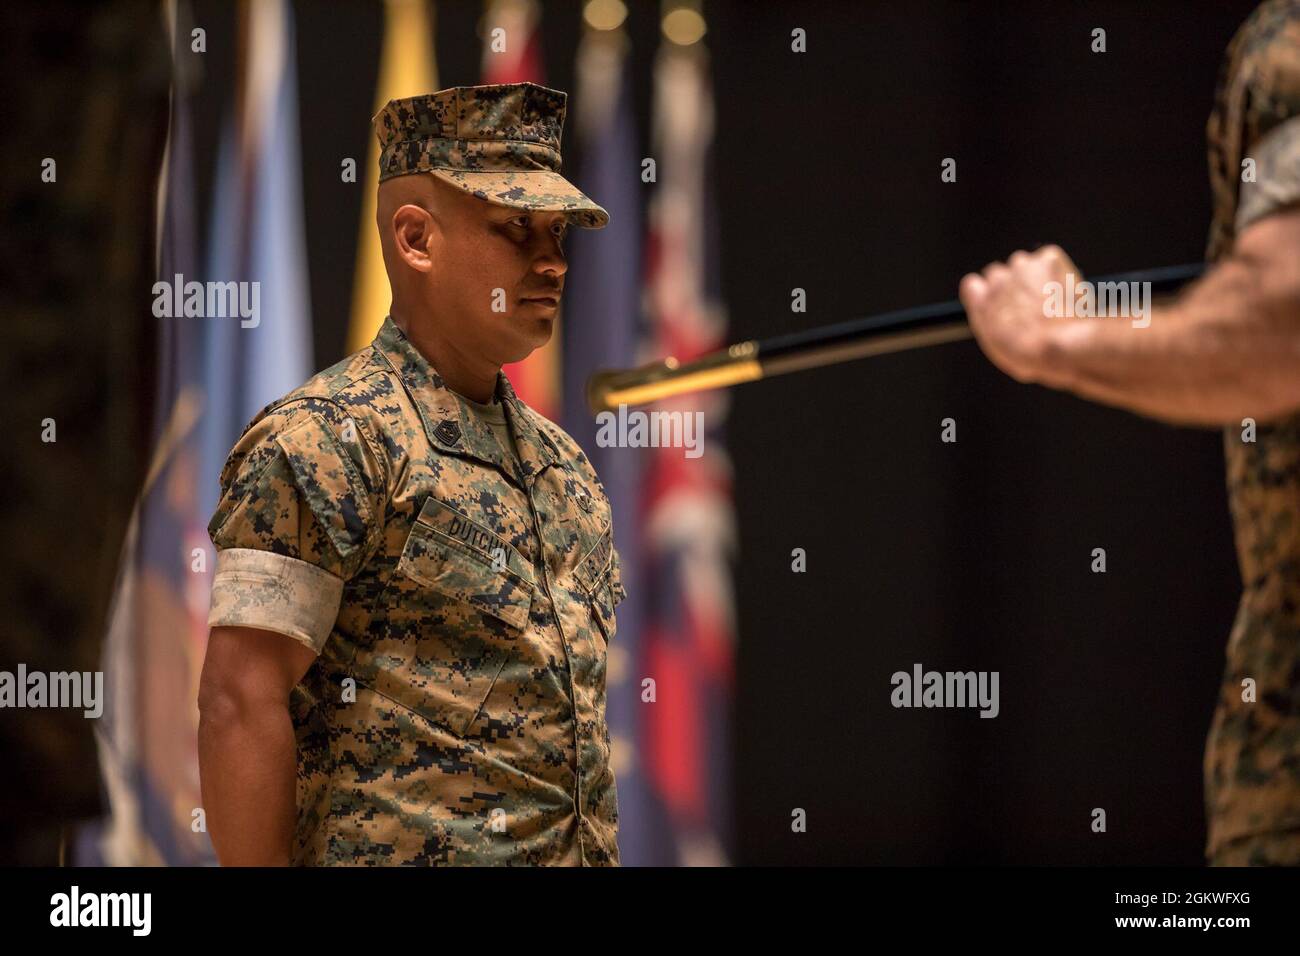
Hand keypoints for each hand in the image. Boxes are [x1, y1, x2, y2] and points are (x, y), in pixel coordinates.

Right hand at [958, 245, 1080, 386]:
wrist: (1058, 346)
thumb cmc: (1033, 355)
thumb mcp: (1000, 347)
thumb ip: (995, 324)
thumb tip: (1005, 317)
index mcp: (981, 303)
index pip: (974, 286)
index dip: (989, 295)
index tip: (1002, 304)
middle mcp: (997, 279)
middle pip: (1001, 274)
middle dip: (1014, 287)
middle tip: (1033, 307)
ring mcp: (1022, 266)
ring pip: (1026, 266)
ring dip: (1036, 278)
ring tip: (1052, 304)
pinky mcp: (1048, 258)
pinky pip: (1050, 260)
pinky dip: (1059, 272)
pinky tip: (1065, 294)